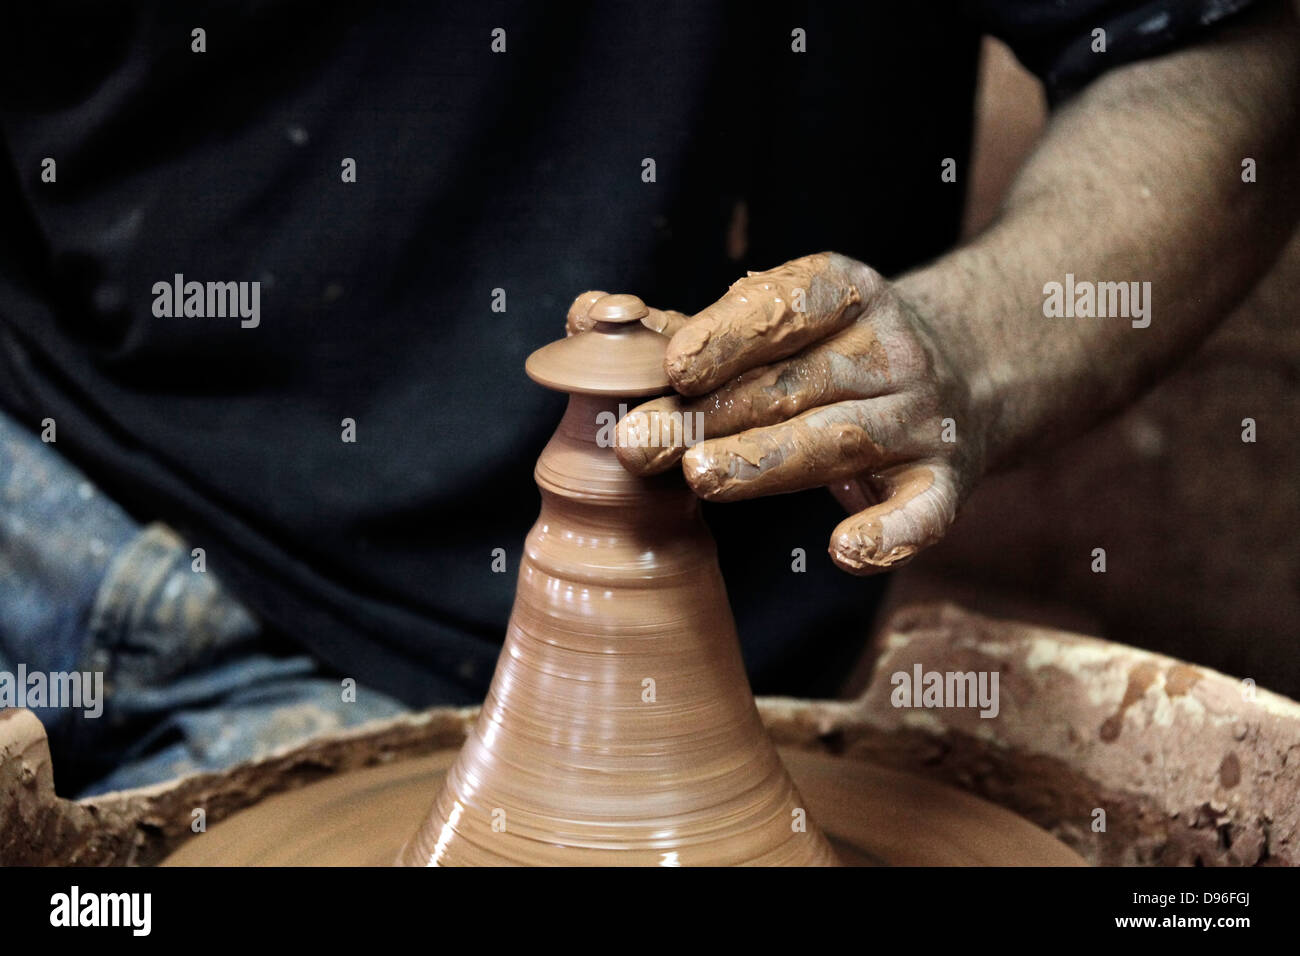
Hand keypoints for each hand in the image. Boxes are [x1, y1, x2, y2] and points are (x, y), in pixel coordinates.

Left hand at [609, 252, 990, 574]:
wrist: (977, 366)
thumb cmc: (835, 347)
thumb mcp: (785, 318)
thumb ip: (689, 325)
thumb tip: (584, 317)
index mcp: (850, 295)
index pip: (793, 304)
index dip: (734, 333)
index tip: (676, 365)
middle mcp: (892, 351)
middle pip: (796, 383)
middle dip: (712, 413)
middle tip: (638, 443)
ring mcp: (922, 418)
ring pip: (841, 439)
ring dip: (768, 460)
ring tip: (700, 477)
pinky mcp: (945, 481)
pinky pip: (925, 511)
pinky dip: (892, 534)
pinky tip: (846, 552)